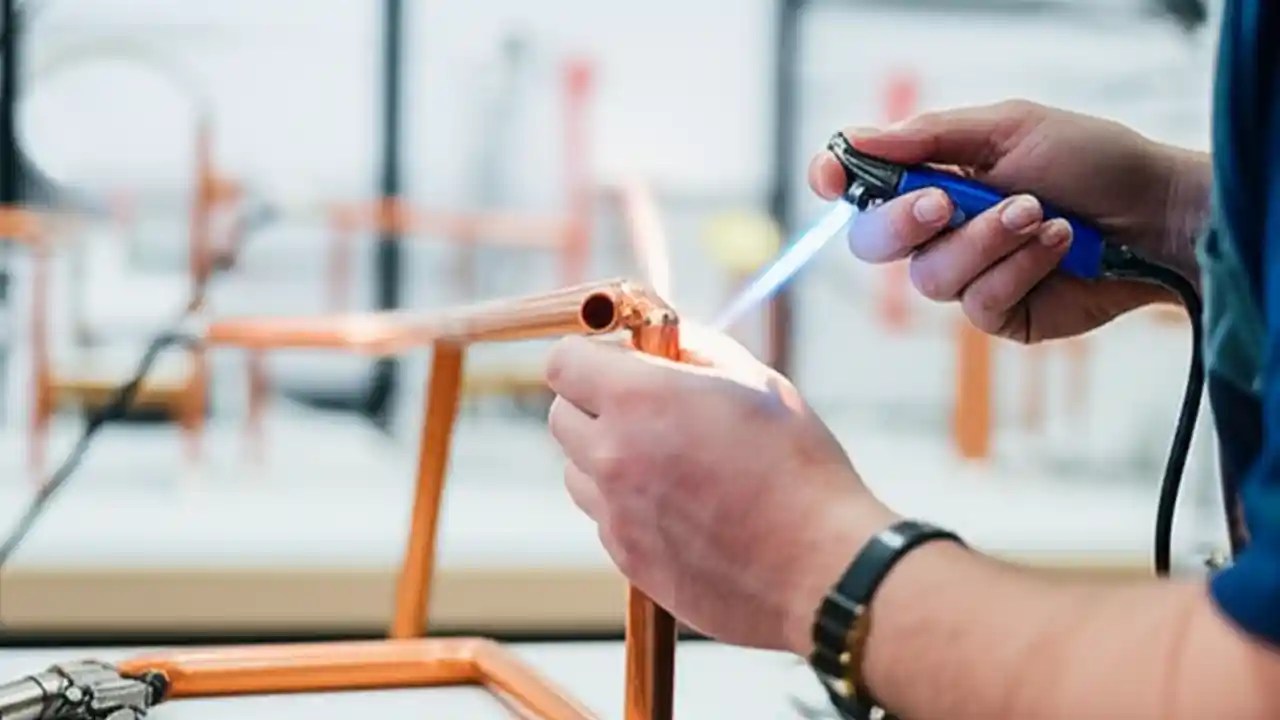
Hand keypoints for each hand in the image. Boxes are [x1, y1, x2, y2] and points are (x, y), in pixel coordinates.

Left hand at [545, 328, 895, 654]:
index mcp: (638, 401)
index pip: (563, 363)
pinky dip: (627, 505)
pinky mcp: (628, 561)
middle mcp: (612, 457)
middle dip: (593, 403)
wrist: (822, 567)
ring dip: (605, 457)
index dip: (588, 356)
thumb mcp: (755, 382)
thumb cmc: (799, 468)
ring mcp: (615, 515)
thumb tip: (661, 339)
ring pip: (577, 471)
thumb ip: (694, 351)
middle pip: (560, 416)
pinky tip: (682, 504)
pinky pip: (605, 518)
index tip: (617, 361)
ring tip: (668, 460)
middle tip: (646, 407)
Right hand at [809, 100, 1210, 342]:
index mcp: (936, 177)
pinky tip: (1057, 246)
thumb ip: (932, 137)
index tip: (831, 177)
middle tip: (947, 201)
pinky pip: (978, 302)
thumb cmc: (1093, 162)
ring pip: (929, 276)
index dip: (837, 182)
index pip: (864, 187)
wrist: (1160, 214)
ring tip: (1040, 215)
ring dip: (984, 240)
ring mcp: (969, 275)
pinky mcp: (1001, 314)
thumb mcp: (1011, 128)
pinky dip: (1018, 269)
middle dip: (904, 220)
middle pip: (873, 242)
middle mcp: (941, 230)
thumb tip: (857, 139)